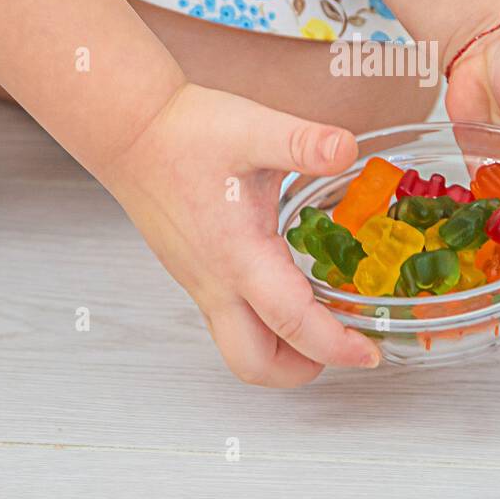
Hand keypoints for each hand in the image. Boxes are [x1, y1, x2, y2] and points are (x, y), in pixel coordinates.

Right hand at [101, 82, 380, 385]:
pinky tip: (286, 284)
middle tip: (344, 347)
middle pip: (255, 363)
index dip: (336, 346)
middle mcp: (216, 281)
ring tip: (320, 323)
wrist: (130, 131)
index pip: (292, 323)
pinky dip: (263, 321)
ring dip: (282, 350)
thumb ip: (304, 142)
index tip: (369, 352)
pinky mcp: (194, 272)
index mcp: (239, 257)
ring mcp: (201, 281)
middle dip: (304, 368)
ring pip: (239, 345)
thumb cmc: (183, 133)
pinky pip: (229, 318)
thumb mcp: (254, 129)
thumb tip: (345, 149)